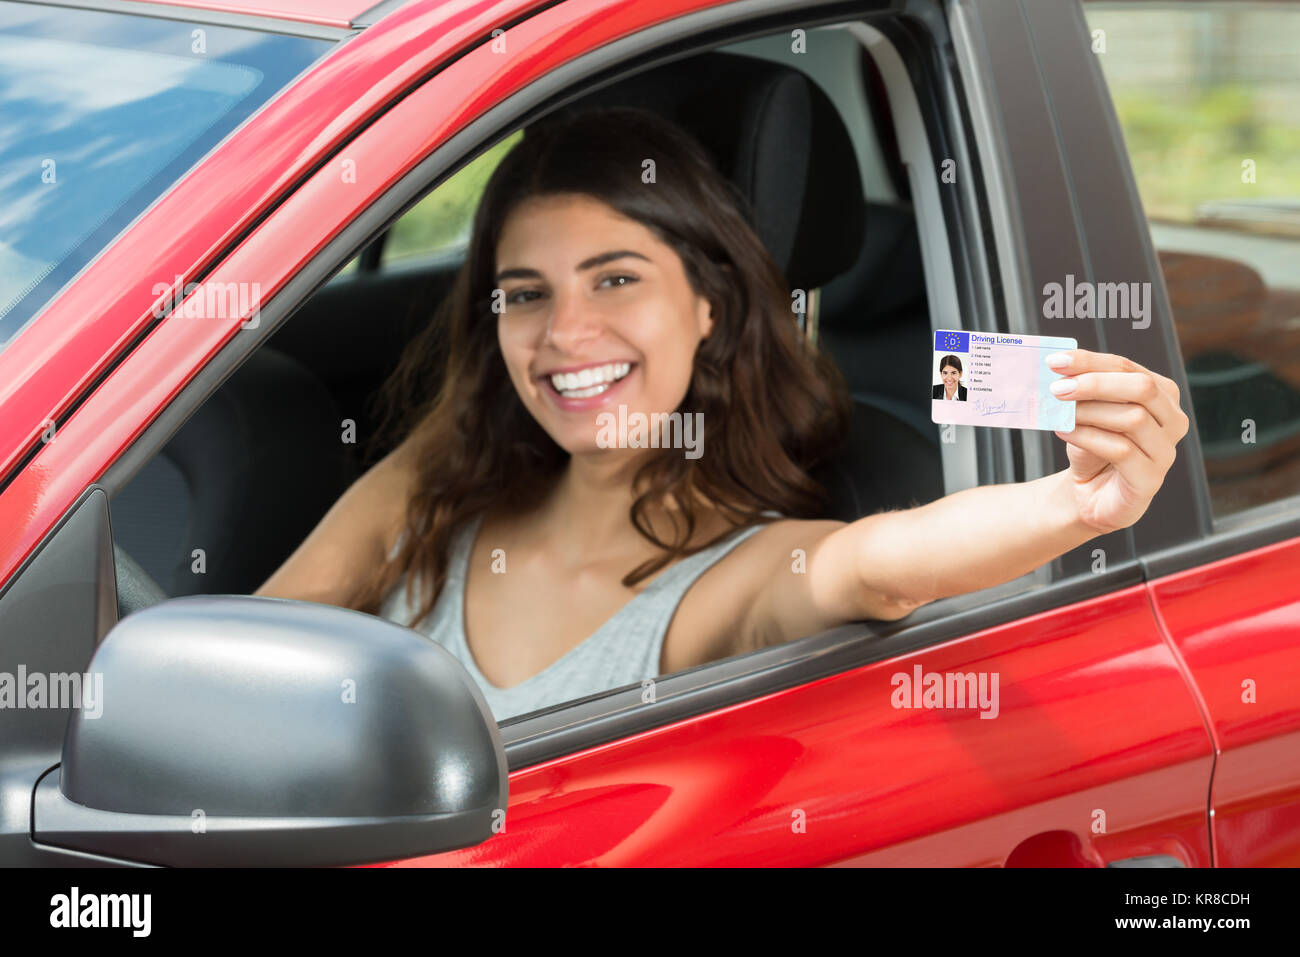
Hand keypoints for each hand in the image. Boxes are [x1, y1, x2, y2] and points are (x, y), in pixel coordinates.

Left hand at [1047, 349, 1189, 533]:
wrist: (1091, 492)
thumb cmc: (1093, 446)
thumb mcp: (1087, 412)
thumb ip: (1082, 389)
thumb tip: (1059, 368)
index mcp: (1162, 395)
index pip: (1128, 368)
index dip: (1091, 361)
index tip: (1056, 361)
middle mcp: (1173, 420)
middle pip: (1141, 387)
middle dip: (1095, 384)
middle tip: (1057, 388)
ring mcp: (1166, 451)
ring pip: (1133, 418)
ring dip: (1089, 412)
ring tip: (1060, 414)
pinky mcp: (1151, 479)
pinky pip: (1122, 450)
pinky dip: (1088, 437)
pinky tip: (1064, 432)